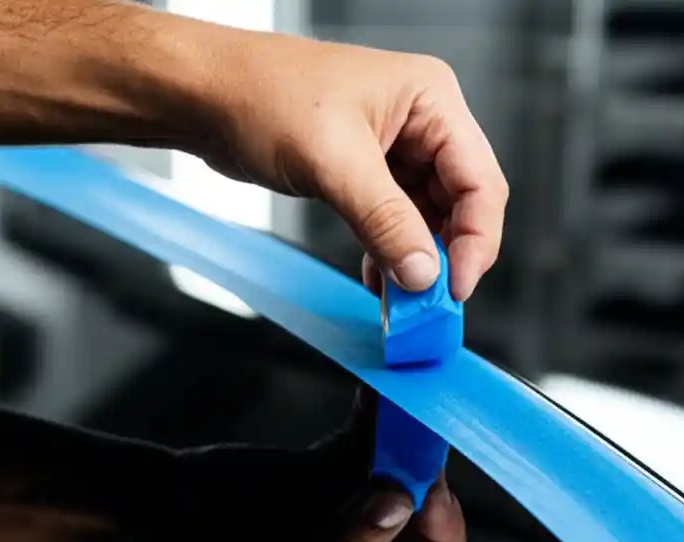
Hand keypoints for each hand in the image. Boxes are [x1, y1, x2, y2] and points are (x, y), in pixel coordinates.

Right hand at [7, 389, 466, 541]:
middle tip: (424, 419)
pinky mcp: (331, 458)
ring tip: (406, 389)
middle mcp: (372, 536)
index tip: (430, 478)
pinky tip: (378, 382)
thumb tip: (403, 501)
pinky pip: (370, 431)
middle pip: (426, 495)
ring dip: (407, 425)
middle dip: (428, 459)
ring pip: (402, 456)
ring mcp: (353, 493)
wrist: (166, 513)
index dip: (442, 516)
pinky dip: (378, 408)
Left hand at [184, 26, 507, 300]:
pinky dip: (390, 253)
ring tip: (402, 303)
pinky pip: (395, 220)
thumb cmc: (260, 94)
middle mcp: (420, 121)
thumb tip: (422, 274)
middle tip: (429, 304)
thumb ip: (385, 221)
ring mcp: (394, 147)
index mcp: (430, 98)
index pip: (479, 180)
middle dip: (445, 255)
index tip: (454, 287)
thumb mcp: (332, 161)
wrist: (204, 95)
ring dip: (416, 261)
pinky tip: (379, 282)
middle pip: (461, 203)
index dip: (475, 240)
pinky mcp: (366, 171)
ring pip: (428, 218)